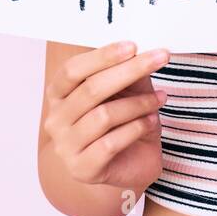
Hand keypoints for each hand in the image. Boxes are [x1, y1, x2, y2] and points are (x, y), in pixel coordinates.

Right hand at [41, 40, 170, 193]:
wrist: (130, 165)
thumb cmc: (124, 122)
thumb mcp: (127, 91)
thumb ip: (128, 72)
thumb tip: (140, 51)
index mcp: (58, 94)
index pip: (73, 69)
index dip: (102, 56)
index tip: (133, 46)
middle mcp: (55, 120)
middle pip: (91, 89)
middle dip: (130, 71)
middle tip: (160, 58)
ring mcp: (65, 147)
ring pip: (103, 116)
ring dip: (139, 103)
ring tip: (160, 99)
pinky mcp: (82, 169)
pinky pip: (110, 143)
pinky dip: (136, 128)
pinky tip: (151, 121)